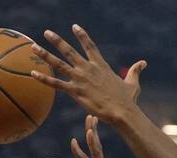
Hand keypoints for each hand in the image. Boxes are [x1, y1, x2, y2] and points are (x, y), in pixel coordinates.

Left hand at [30, 24, 145, 123]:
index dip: (81, 35)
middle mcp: (88, 68)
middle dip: (57, 41)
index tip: (74, 27)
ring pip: (58, 64)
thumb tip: (144, 62)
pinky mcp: (75, 91)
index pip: (89, 45)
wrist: (121, 111)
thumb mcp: (133, 83)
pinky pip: (56, 84)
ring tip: (33, 47)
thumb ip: (135, 71)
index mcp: (100, 65)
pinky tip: (32, 73)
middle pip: (69, 50)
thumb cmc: (127, 100)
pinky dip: (43, 79)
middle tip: (46, 32)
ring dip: (45, 55)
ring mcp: (80, 79)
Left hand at [70, 115, 122, 157]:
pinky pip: (96, 153)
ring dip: (92, 130)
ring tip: (91, 117)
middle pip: (92, 147)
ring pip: (95, 145)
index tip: (73, 141)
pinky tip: (90, 131)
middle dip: (91, 132)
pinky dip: (92, 142)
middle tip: (90, 118)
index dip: (78, 151)